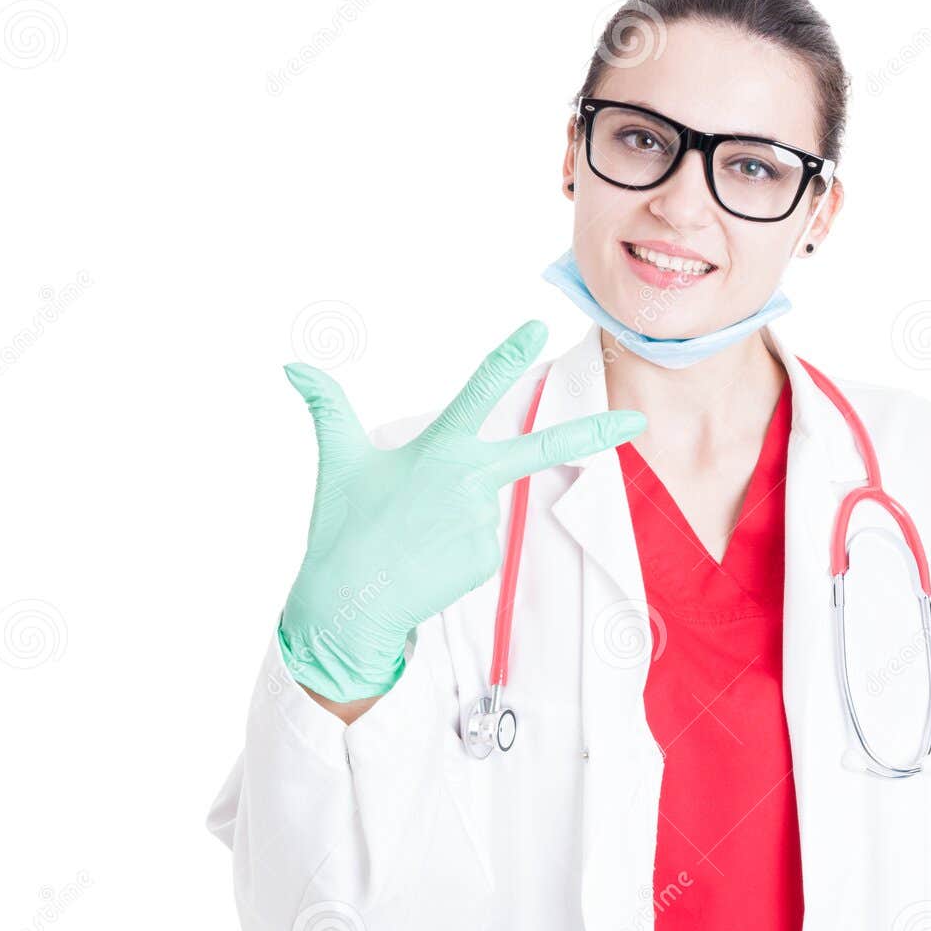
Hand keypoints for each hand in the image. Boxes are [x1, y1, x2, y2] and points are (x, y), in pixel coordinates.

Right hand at [277, 320, 643, 700]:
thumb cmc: (342, 528)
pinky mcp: (488, 558)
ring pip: (481, 504)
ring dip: (451, 516)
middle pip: (544, 449)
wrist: (349, 605)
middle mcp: (470, 483)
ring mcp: (484, 522)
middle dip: (596, 432)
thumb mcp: (338, 462)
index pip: (477, 392)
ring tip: (412, 537)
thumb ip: (327, 409)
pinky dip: (456, 545)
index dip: (506, 355)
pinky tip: (427, 559)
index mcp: (438, 451)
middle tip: (638, 420)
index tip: (536, 326)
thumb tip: (292, 366)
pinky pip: (480, 540)